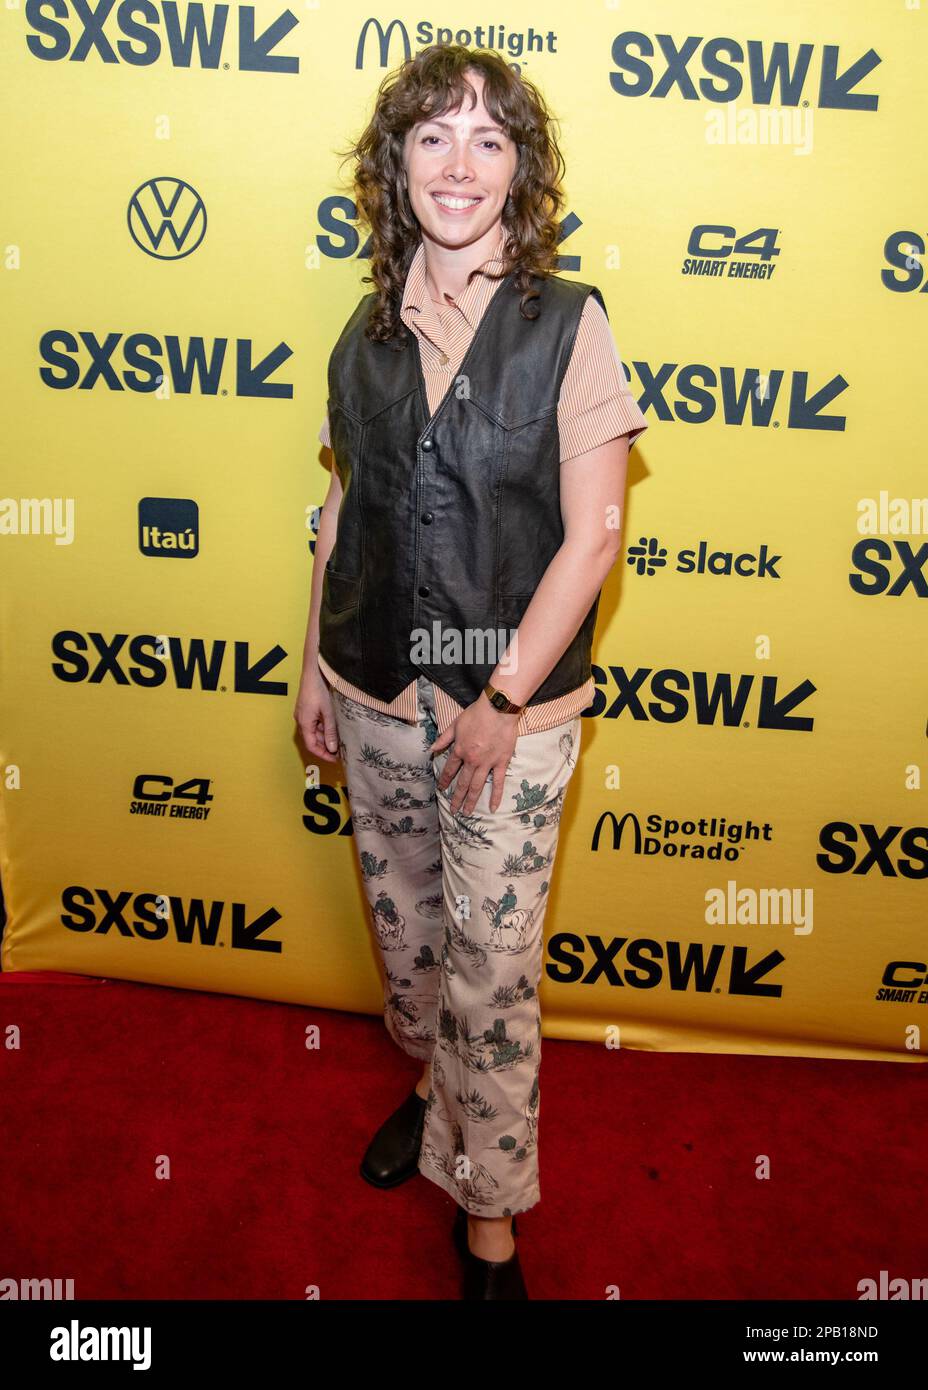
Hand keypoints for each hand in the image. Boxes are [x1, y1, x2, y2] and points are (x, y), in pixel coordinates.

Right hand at [294, 671, 339, 762]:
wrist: (313, 672)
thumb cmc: (319, 691)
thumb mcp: (328, 713)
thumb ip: (330, 731)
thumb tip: (333, 749)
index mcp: (304, 723)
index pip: (312, 746)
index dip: (323, 755)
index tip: (335, 759)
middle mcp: (301, 721)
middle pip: (312, 740)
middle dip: (325, 747)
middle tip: (340, 751)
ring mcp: (303, 715)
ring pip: (314, 732)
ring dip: (325, 738)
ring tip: (340, 741)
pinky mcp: (307, 710)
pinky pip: (314, 724)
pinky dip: (323, 729)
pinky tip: (334, 728)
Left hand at [429, 692, 518, 813]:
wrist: (497, 709)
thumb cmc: (476, 713)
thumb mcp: (455, 724)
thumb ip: (444, 738)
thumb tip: (432, 749)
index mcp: (460, 750)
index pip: (450, 769)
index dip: (444, 780)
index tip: (441, 789)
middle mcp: (471, 760)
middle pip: (462, 783)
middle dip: (456, 798)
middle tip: (453, 811)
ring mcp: (487, 763)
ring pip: (477, 786)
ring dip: (471, 801)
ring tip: (467, 813)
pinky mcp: (501, 763)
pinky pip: (498, 782)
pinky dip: (495, 796)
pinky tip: (492, 808)